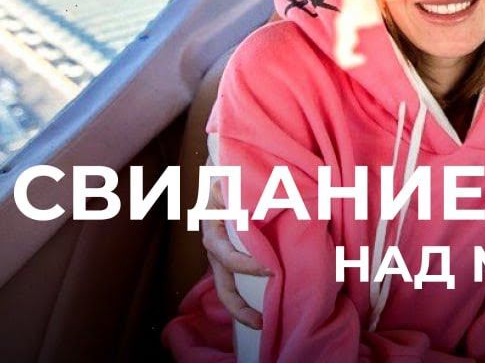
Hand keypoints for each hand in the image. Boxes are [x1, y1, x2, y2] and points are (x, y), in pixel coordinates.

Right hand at [201, 179, 270, 328]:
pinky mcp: (230, 251)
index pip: (225, 255)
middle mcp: (214, 243)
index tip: (271, 268)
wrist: (226, 162)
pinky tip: (268, 300)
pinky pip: (237, 275)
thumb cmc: (232, 169)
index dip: (247, 264)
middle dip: (238, 306)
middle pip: (222, 283)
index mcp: (213, 227)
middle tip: (260, 322)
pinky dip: (250, 290)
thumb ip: (239, 188)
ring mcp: (221, 250)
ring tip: (261, 321)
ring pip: (227, 285)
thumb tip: (253, 197)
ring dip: (242, 305)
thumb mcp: (232, 176)